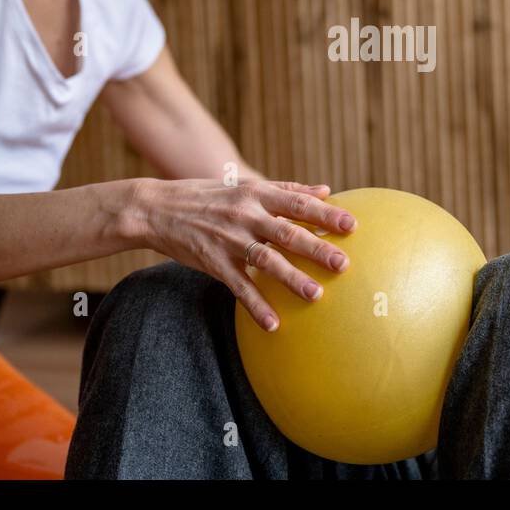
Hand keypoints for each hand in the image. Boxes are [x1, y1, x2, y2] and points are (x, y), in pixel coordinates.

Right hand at [132, 177, 355, 331]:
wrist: (157, 209)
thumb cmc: (208, 196)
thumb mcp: (245, 185)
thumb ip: (286, 189)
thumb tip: (325, 190)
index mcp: (257, 194)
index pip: (298, 204)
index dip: (326, 214)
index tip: (353, 224)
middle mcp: (245, 215)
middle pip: (287, 233)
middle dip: (317, 248)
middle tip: (344, 263)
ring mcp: (229, 240)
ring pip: (266, 261)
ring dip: (292, 279)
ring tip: (316, 295)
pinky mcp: (213, 262)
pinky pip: (238, 287)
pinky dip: (256, 306)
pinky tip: (274, 324)